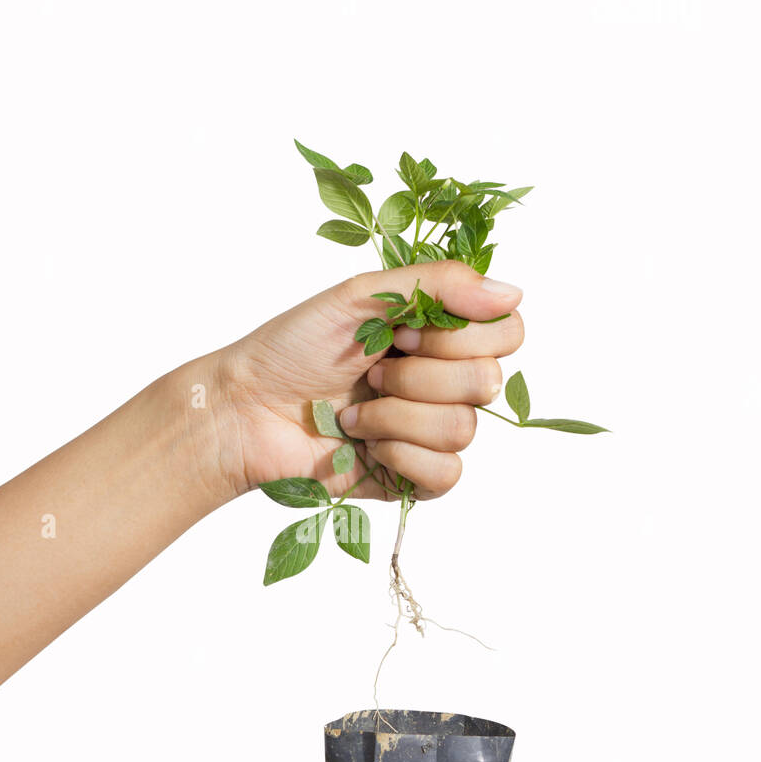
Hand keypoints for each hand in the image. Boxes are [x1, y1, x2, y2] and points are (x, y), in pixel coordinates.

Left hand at [208, 261, 522, 501]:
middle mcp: (444, 381)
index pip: (507, 332)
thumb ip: (439, 284)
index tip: (404, 330)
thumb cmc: (293, 349)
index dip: (462, 335)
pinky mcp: (415, 477)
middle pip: (488, 381)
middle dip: (419, 375)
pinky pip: (447, 472)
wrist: (247, 411)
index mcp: (439, 333)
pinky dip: (400, 454)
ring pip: (464, 428)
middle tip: (371, 371)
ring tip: (355, 410)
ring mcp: (431, 431)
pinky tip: (364, 445)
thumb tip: (513, 293)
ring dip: (397, 416)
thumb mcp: (362, 296)